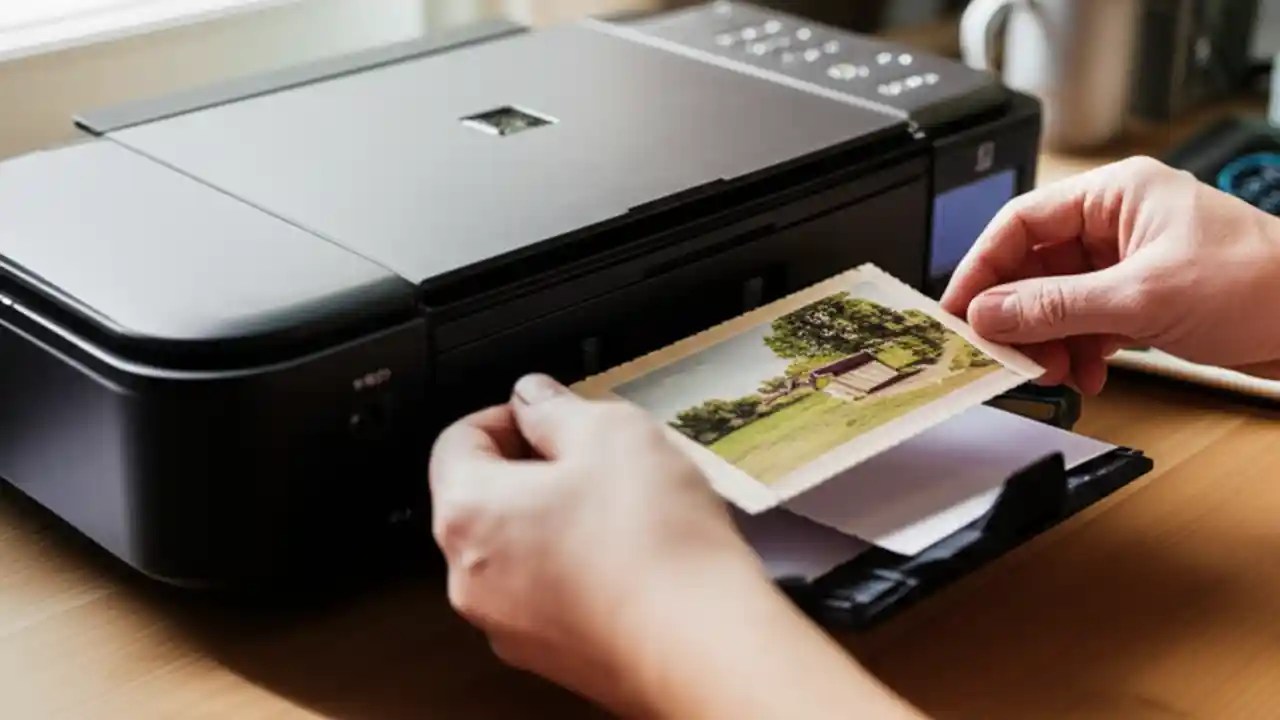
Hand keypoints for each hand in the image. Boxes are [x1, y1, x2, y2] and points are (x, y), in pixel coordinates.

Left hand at [429, 375, 923, 718]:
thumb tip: (533, 399)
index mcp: (467, 513)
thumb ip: (556, 408)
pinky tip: (632, 558)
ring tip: (624, 509)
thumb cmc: (653, 540)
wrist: (702, 645)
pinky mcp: (550, 657)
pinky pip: (549, 594)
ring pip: (519, 549)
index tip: (553, 415)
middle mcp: (470, 578)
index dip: (508, 416)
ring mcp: (507, 625)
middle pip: (485, 499)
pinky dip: (577, 569)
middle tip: (597, 458)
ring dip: (558, 520)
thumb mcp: (610, 432)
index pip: (457, 441)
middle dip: (536, 469)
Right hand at [941, 156, 1279, 393]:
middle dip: (1020, 315)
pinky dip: (1079, 351)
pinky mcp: (1142, 298)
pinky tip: (1088, 374)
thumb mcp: (1140, 297)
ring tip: (1055, 371)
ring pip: (1057, 300)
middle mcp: (1116, 222)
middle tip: (1007, 353)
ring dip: (1050, 340)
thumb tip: (989, 314)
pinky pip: (1086, 322)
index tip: (959, 311)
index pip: (1021, 223)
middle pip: (1035, 266)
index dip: (982, 268)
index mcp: (1114, 195)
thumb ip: (1054, 306)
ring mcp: (1129, 261)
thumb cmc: (1258, 283)